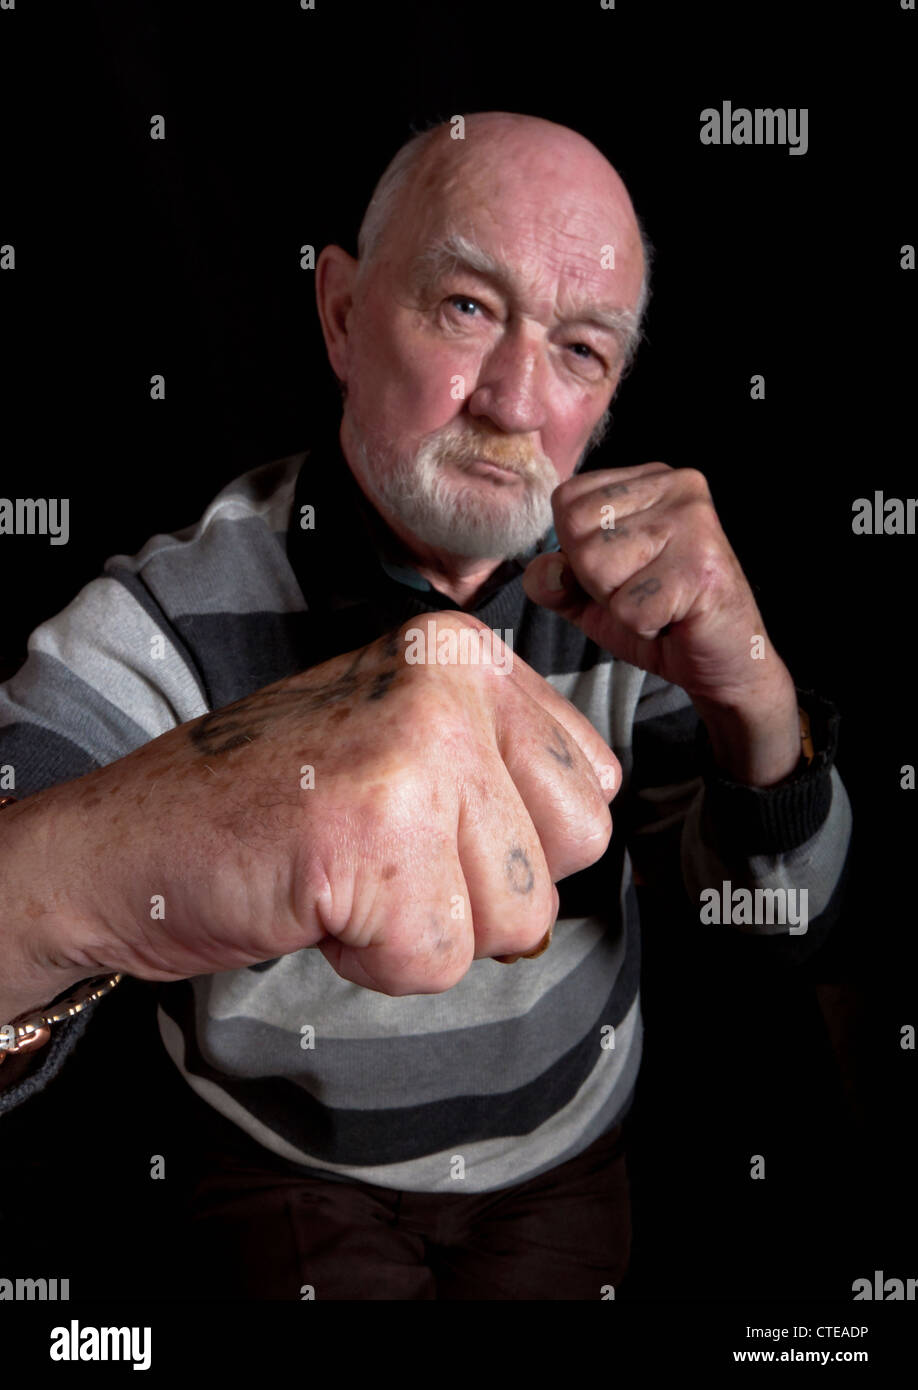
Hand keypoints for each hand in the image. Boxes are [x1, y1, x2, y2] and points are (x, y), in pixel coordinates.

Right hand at [40, 614, 618, 996]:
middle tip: (382, 853)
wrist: (129, 840)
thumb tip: (593, 826)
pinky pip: (439, 959)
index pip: (592, 787)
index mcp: (466, 652)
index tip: (419, 821)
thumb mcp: (406, 744)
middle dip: (484, 889)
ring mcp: (417, 747)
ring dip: (427, 927)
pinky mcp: (375, 831)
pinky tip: (317, 900)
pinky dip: (376, 960)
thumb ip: (503, 768)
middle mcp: (452, 680)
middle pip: (574, 851)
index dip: (511, 839)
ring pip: (519, 917)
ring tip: (347, 873)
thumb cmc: (273, 807)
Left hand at [522, 463, 791, 709]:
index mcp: (647, 479)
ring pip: (598, 568)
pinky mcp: (702, 567)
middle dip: (599, 581)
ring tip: (661, 602)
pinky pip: (629, 608)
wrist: (728, 661)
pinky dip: (644, 628)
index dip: (579, 553)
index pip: (567, 502)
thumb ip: (555, 579)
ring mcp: (694, 521)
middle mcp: (676, 485)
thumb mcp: (592, 597)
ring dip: (622, 605)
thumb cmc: (662, 620)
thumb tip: (542, 570)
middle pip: (577, 532)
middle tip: (645, 592)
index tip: (626, 572)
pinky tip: (677, 618)